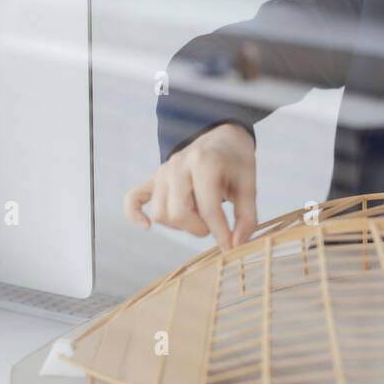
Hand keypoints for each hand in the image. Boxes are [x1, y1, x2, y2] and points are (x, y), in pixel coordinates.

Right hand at [124, 123, 257, 252]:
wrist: (221, 135)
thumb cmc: (236, 161)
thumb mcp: (250, 184)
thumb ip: (246, 216)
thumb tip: (237, 245)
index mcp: (205, 163)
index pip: (208, 209)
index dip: (221, 234)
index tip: (231, 247)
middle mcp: (178, 165)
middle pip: (178, 214)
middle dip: (199, 229)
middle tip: (215, 224)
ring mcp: (162, 171)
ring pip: (160, 213)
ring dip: (180, 225)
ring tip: (198, 216)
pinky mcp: (153, 178)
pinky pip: (133, 199)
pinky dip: (135, 215)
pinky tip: (146, 226)